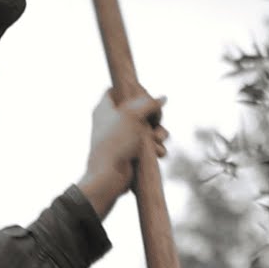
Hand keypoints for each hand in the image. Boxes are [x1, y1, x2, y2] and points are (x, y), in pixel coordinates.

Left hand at [77, 90, 167, 218]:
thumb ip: (148, 103)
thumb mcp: (132, 116)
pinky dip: (156, 147)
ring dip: (158, 134)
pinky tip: (158, 153)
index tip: (145, 95)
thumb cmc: (115, 143)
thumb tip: (163, 98)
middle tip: (156, 121)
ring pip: (148, 128)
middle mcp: (114, 121)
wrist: (108, 178)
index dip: (134, 90)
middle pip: (140, 108)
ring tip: (158, 141)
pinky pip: (149, 145)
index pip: (118, 90)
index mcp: (106, 108)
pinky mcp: (132, 152)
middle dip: (154, 116)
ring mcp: (123, 137)